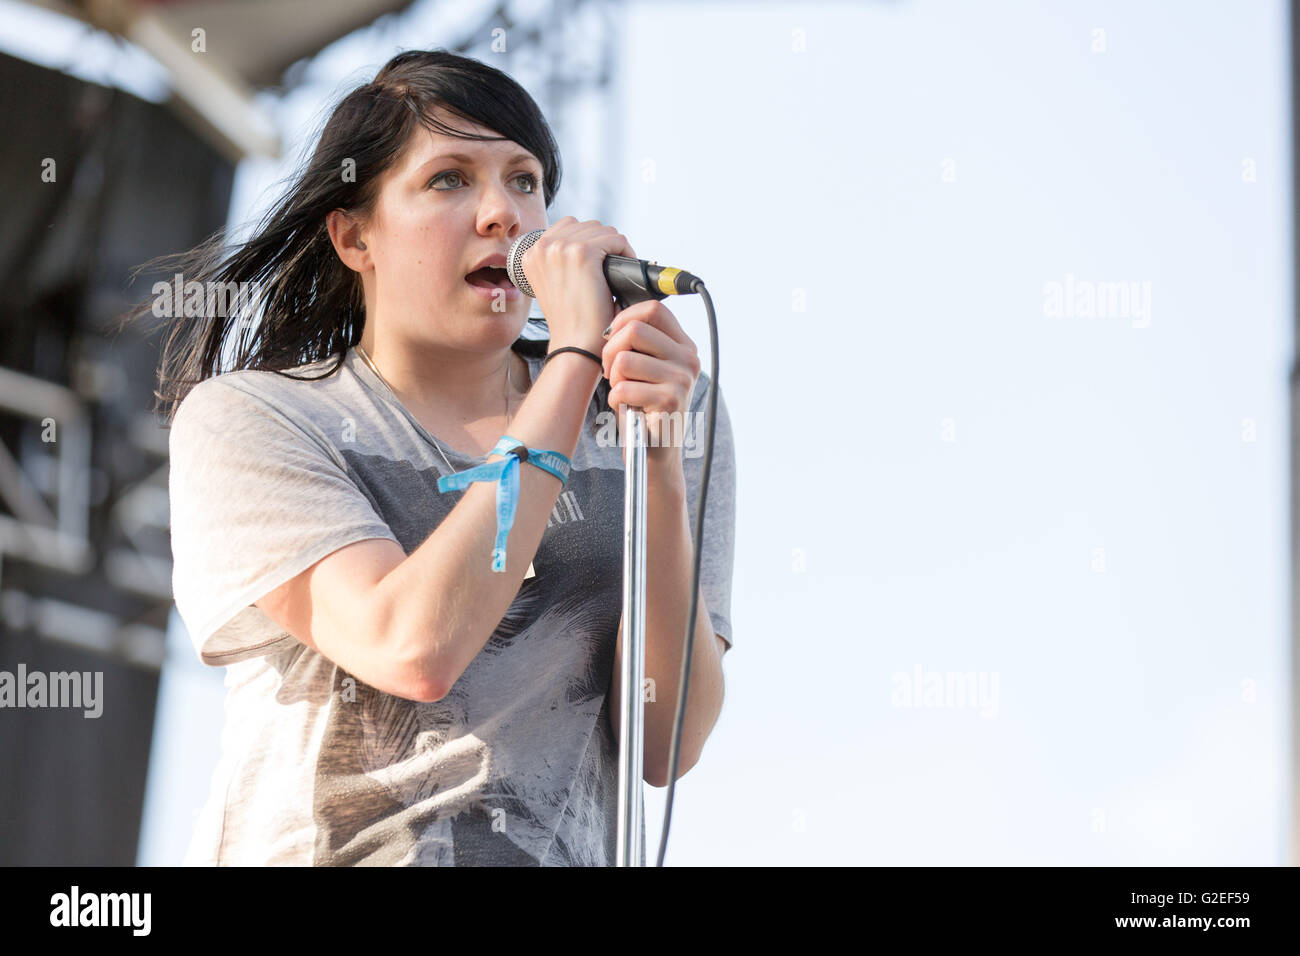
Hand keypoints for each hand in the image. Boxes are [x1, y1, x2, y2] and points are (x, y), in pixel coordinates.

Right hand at [521, 216, 637, 352]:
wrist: (576, 345)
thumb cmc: (571, 321)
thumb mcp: (555, 284)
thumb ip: (560, 260)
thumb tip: (586, 239)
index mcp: (531, 253)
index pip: (567, 227)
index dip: (588, 243)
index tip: (599, 264)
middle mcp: (541, 246)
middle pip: (586, 226)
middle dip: (603, 245)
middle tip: (612, 270)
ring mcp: (561, 248)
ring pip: (603, 231)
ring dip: (615, 249)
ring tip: (617, 272)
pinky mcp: (583, 253)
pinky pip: (616, 239)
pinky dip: (626, 253)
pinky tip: (624, 273)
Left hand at [601, 299, 701, 464]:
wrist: (657, 451)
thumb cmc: (645, 407)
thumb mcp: (646, 368)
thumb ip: (639, 342)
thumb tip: (613, 317)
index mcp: (684, 345)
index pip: (653, 309)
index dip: (624, 317)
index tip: (611, 337)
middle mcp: (688, 358)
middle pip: (635, 330)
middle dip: (610, 350)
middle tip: (611, 371)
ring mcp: (682, 379)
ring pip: (625, 359)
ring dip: (613, 378)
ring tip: (622, 391)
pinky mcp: (670, 400)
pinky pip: (624, 387)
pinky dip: (616, 399)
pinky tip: (626, 408)